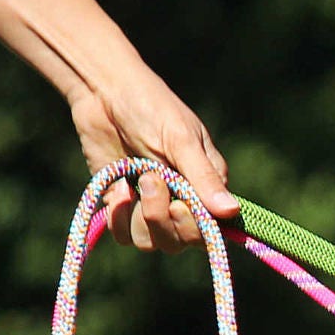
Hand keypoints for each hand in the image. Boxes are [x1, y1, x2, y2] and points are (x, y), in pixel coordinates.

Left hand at [66, 63, 235, 251]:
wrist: (104, 92)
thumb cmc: (151, 106)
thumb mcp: (181, 139)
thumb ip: (203, 177)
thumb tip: (231, 212)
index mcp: (206, 189)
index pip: (209, 231)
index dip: (192, 226)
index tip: (178, 204)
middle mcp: (182, 204)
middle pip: (178, 242)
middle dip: (161, 218)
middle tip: (149, 178)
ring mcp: (150, 207)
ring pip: (150, 242)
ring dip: (138, 217)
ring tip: (132, 177)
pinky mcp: (122, 206)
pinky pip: (122, 234)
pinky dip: (118, 217)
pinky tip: (117, 187)